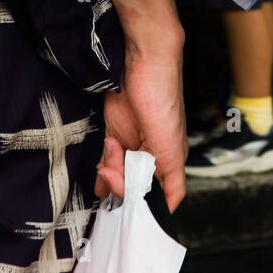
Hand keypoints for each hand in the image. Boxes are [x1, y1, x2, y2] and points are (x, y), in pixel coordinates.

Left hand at [94, 20, 187, 211]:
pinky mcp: (116, 131)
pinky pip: (108, 158)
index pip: (157, 197)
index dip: (141, 202)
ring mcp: (133, 143)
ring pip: (118, 174)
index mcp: (170, 161)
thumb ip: (172, 180)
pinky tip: (100, 171)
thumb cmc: (164, 99)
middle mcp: (152, 155)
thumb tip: (169, 209)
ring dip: (109, 171)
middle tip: (111, 168)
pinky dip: (103, 166)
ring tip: (110, 151)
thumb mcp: (172, 148)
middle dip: (120, 182)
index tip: (127, 200)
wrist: (142, 63)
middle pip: (133, 186)